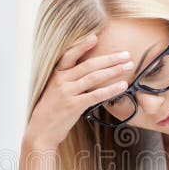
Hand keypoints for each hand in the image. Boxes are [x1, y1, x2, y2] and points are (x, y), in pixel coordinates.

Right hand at [24, 34, 133, 149]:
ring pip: (94, 77)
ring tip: (128, 66)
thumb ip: (68, 81)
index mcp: (56, 75)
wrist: (40, 132)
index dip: (82, 45)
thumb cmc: (50, 112)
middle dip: (110, 59)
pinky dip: (111, 89)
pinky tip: (122, 86)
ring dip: (114, 70)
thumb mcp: (55, 91)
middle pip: (89, 65)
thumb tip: (89, 73)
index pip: (70, 55)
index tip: (95, 37)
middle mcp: (61, 81)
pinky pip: (96, 95)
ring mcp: (67, 93)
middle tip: (126, 54)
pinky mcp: (73, 106)